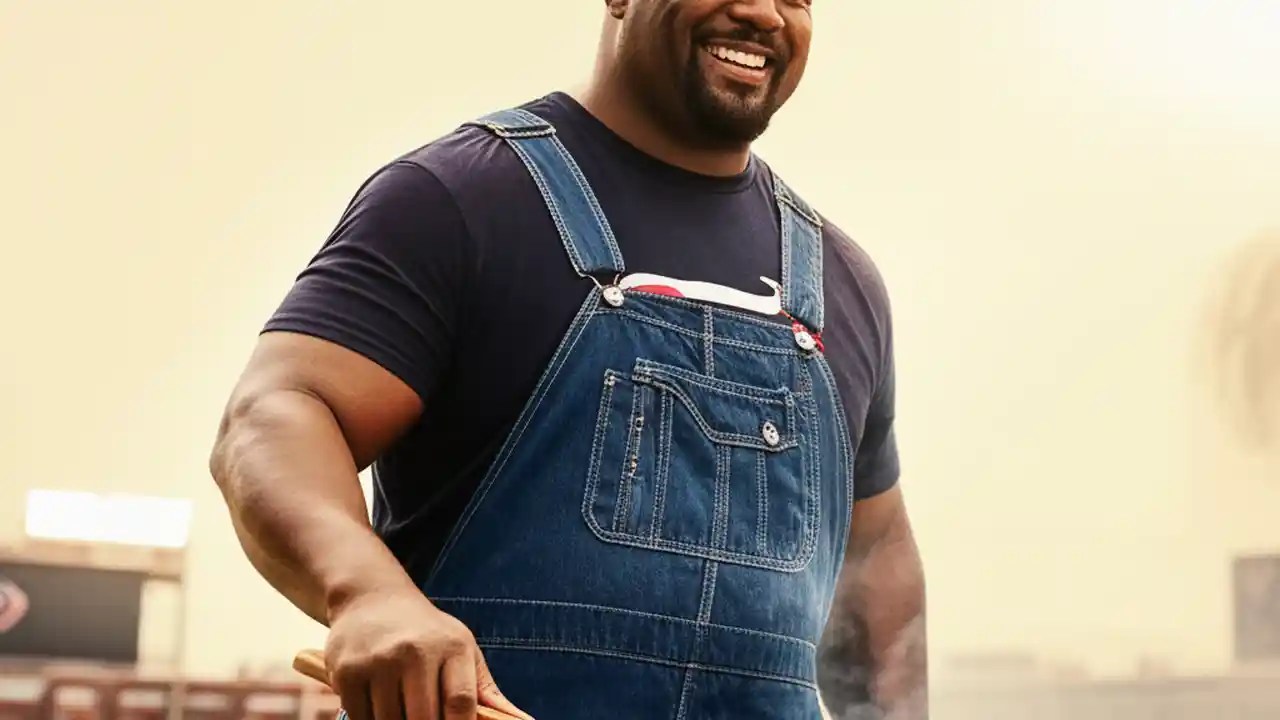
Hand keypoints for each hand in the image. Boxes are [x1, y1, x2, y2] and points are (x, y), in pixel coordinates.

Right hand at [324, 586, 533, 719]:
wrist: (371, 598)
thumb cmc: (426, 632)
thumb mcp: (462, 649)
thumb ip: (485, 691)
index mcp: (451, 646)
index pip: (461, 701)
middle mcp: (414, 650)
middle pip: (425, 718)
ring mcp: (378, 660)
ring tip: (405, 712)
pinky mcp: (346, 671)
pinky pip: (361, 717)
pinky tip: (381, 709)